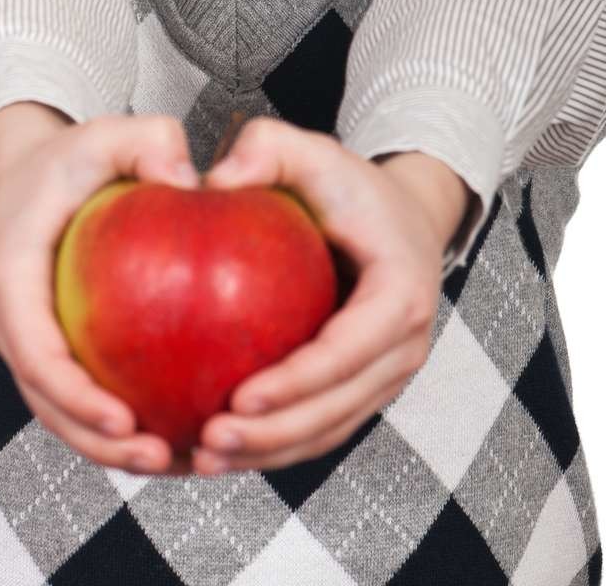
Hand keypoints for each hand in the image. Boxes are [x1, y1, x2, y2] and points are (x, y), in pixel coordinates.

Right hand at [0, 110, 200, 476]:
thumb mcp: (109, 132)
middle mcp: (12, 321)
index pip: (35, 351)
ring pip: (62, 414)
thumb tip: (192, 181)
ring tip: (178, 461)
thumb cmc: (76, 154)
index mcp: (13, 276)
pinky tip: (181, 433)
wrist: (31, 170)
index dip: (75, 395)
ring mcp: (29, 341)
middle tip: (163, 456)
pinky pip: (82, 397)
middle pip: (47, 402)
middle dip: (99, 442)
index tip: (126, 418)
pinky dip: (121, 425)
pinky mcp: (53, 349)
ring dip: (111, 448)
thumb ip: (150, 141)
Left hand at [191, 117, 464, 475]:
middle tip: (205, 441)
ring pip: (328, 431)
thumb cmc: (350, 184)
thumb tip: (212, 180)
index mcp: (400, 294)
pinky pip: (321, 427)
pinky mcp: (366, 388)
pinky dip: (274, 446)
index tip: (236, 398)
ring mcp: (388, 375)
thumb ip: (267, 145)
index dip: (295, 383)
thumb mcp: (314, 150)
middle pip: (336, 408)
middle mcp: (405, 348)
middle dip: (272, 436)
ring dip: (268, 455)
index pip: (345, 353)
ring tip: (201, 459)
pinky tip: (218, 449)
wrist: (402, 214)